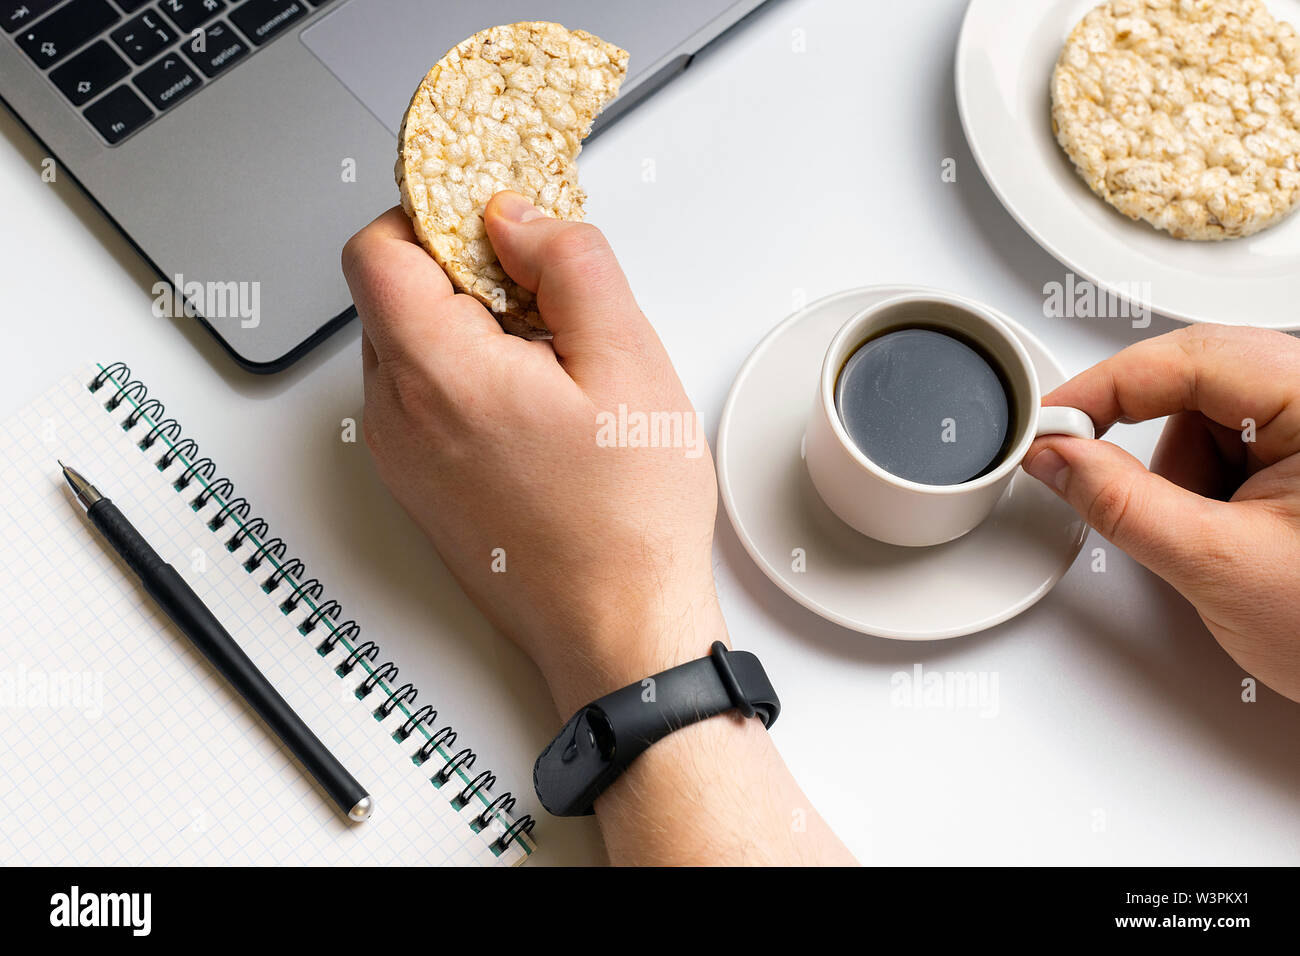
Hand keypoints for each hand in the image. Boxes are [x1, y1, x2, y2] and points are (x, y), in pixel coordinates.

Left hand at [341, 193, 722, 716]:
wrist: (617, 630)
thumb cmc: (626, 523)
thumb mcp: (628, 362)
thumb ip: (570, 264)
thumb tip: (518, 219)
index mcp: (437, 376)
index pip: (377, 249)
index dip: (435, 215)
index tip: (496, 220)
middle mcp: (398, 417)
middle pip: (393, 294)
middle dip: (466, 273)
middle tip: (549, 300)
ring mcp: (403, 458)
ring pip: (411, 345)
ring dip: (473, 327)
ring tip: (553, 367)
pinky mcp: (421, 484)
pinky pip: (424, 398)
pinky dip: (470, 377)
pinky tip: (541, 409)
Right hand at [1023, 325, 1299, 701]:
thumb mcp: (1217, 564)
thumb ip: (1120, 503)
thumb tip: (1057, 457)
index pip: (1187, 359)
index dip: (1103, 388)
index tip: (1049, 420)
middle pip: (1196, 380)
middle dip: (1153, 445)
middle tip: (1104, 481)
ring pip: (1209, 417)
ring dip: (1187, 476)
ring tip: (1219, 539)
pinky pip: (1233, 446)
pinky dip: (1210, 488)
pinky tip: (1235, 534)